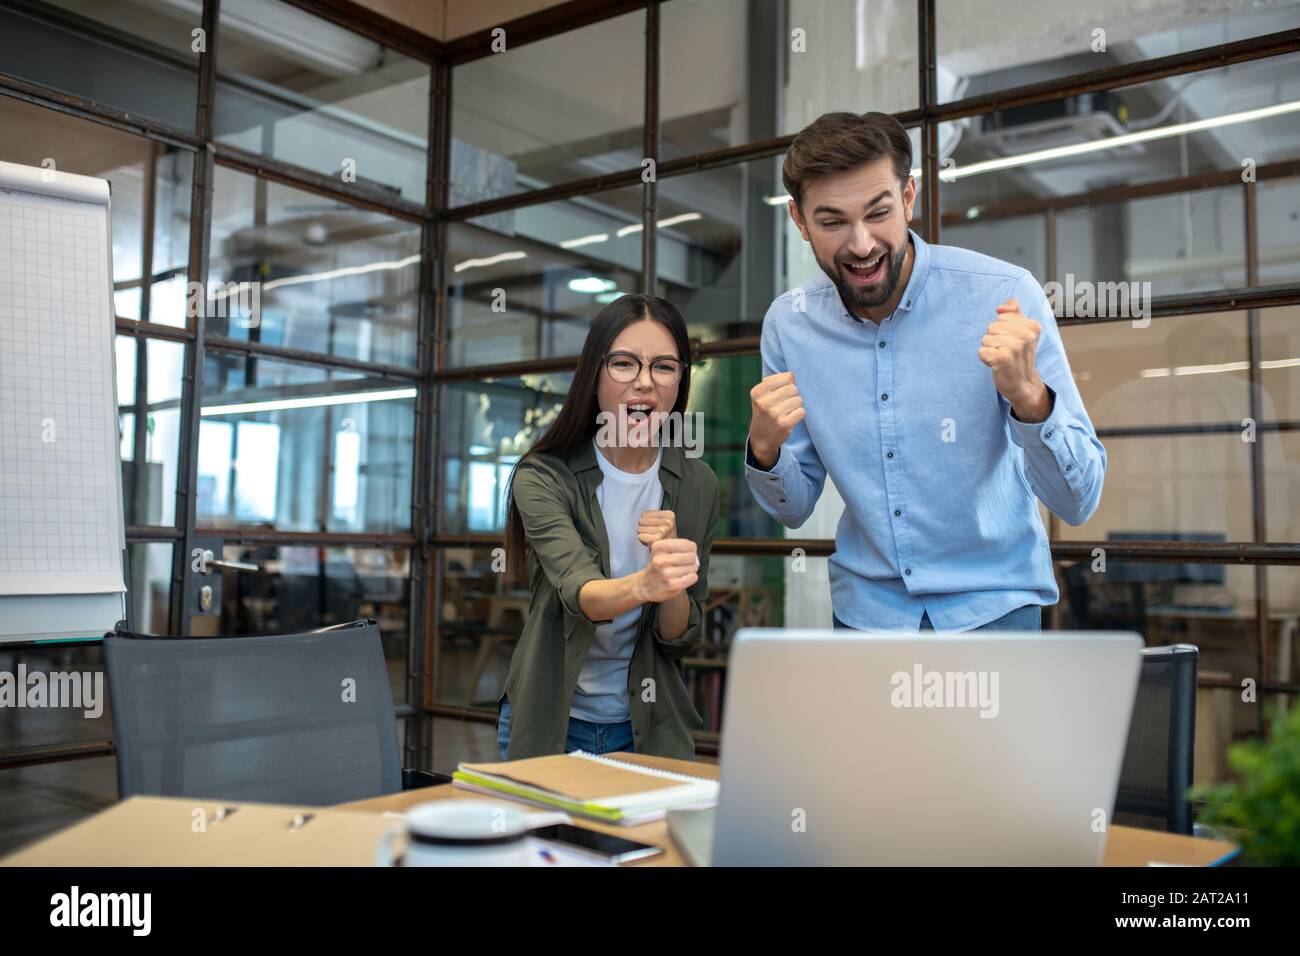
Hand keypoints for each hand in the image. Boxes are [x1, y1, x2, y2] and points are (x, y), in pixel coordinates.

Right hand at [635, 538, 698, 603]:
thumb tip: (695, 555)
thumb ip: (680, 547)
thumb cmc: (658, 566)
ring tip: (680, 572)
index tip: (684, 554)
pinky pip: (692, 578)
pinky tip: (682, 579)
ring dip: (690, 570)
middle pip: (692, 556)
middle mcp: (661, 559)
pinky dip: (691, 578)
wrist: (645, 586)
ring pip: (693, 567)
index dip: (691, 550)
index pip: (689, 545)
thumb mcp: (662, 550)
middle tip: (683, 565)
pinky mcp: (671, 585)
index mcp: (659, 547)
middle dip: (691, 561)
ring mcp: (666, 573)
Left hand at [637, 509, 676, 545]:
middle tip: (652, 535)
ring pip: (640, 529)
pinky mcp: (657, 539)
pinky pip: (640, 537)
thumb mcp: (660, 523)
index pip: (644, 514)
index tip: (655, 528)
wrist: (666, 554)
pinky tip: (650, 543)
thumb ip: (651, 516)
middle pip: (641, 520)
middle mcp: (668, 522)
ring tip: (652, 539)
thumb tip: (640, 515)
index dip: (646, 522)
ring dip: (643, 535)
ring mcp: (663, 530)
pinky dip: (643, 541)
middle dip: (644, 528)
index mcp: (669, 515)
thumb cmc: (662, 539)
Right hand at [748, 371, 804, 467]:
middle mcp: (764, 402)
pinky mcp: (784, 424)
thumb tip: (793, 375)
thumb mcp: (763, 394)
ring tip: (786, 412)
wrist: (762, 437)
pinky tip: (790, 418)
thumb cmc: (765, 410)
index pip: (786, 377)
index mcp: (757, 391)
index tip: (780, 393)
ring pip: (799, 399)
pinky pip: (802, 411)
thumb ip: (776, 381)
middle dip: (792, 395)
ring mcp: (774, 413)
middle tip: (783, 404)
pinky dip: (799, 414)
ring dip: (796, 405)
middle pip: (793, 388)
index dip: (787, 384)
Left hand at [979, 298, 1049, 421]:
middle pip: (992, 326)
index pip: (1002, 316)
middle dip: (994, 339)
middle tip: (1005, 351)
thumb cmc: (1019, 356)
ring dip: (989, 350)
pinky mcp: (1003, 359)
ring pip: (985, 339)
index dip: (1001, 330)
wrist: (1023, 384)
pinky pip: (981, 351)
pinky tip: (996, 365)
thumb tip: (1001, 307)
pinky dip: (985, 359)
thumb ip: (1014, 313)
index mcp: (1032, 326)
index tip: (1011, 341)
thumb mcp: (1022, 331)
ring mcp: (1015, 347)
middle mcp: (1025, 335)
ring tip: (1002, 358)